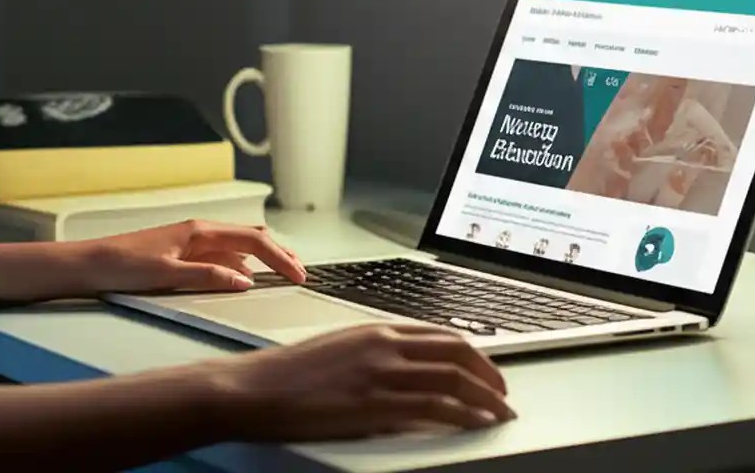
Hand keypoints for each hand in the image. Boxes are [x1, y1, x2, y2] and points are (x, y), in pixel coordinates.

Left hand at [80, 219, 306, 293]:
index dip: (280, 258)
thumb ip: (209, 276)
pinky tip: (244, 280)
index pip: (253, 241)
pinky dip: (241, 266)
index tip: (297, 274)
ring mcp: (192, 242)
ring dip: (261, 260)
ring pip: (238, 247)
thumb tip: (245, 281)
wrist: (90, 264)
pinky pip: (221, 257)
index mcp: (200, 232)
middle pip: (251, 238)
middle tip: (299, 273)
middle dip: (278, 254)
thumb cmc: (122, 265)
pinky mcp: (183, 254)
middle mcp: (199, 232)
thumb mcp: (168, 275)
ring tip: (280, 275)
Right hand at [204, 323, 514, 440]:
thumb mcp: (335, 351)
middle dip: (489, 373)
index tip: (486, 370)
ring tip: (500, 413)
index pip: (439, 334)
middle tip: (503, 394)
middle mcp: (383, 344)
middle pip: (456, 351)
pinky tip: (475, 423)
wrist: (252, 389)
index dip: (472, 353)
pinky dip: (464, 414)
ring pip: (454, 378)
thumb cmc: (284, 376)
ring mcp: (381, 372)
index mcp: (374, 330)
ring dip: (486, 397)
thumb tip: (402, 372)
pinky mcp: (375, 402)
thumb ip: (372, 355)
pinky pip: (435, 406)